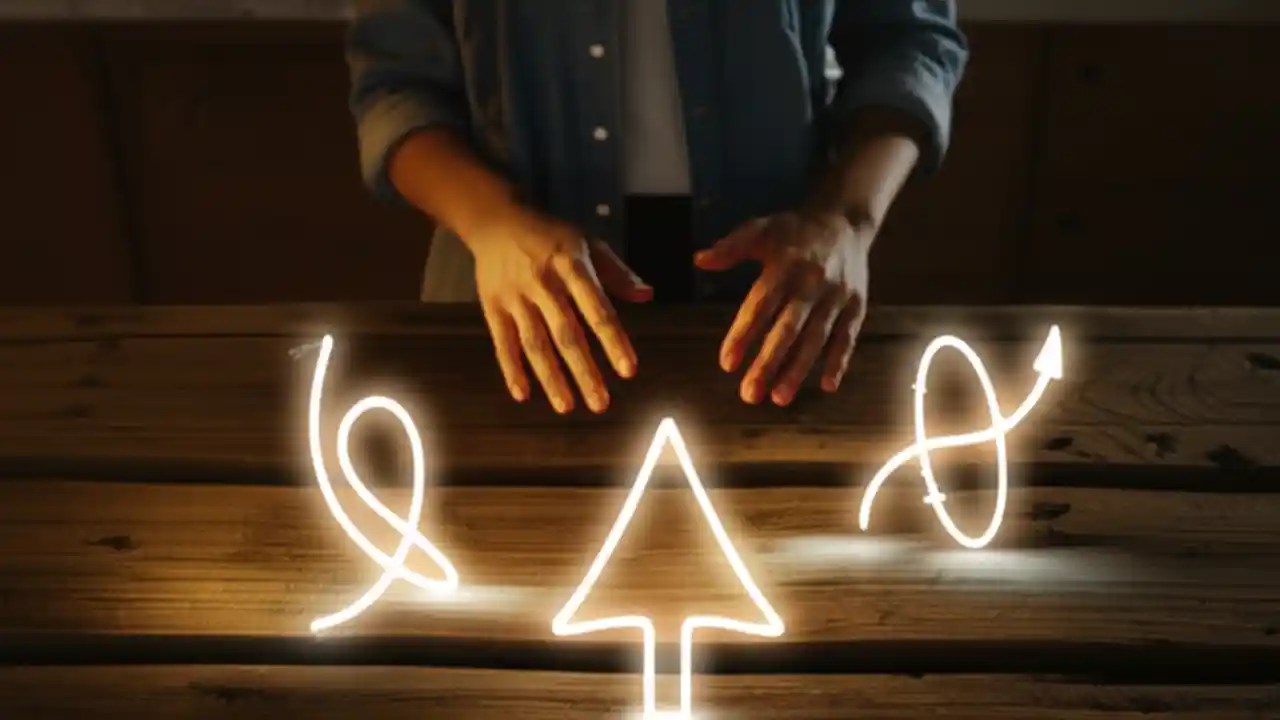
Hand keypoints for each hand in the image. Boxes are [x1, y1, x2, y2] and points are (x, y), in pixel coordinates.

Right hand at [470, 207, 651, 413]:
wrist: (495, 219)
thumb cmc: (551, 237)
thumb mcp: (586, 243)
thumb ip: (616, 272)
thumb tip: (648, 295)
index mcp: (572, 265)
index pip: (597, 310)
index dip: (613, 341)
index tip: (628, 371)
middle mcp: (543, 283)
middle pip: (566, 333)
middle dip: (584, 371)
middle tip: (602, 404)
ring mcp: (515, 296)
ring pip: (535, 343)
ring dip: (550, 378)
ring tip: (567, 408)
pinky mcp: (493, 306)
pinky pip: (503, 342)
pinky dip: (511, 369)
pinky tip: (523, 395)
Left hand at [695, 211, 870, 405]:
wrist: (845, 220)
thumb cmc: (794, 230)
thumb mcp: (760, 229)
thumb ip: (731, 247)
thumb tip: (699, 260)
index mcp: (784, 265)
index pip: (760, 305)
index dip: (743, 335)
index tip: (727, 364)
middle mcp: (810, 282)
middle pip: (787, 328)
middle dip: (768, 363)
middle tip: (749, 394)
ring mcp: (836, 296)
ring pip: (816, 338)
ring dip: (799, 370)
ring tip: (779, 398)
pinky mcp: (856, 305)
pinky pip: (847, 336)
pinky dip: (839, 361)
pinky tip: (827, 386)